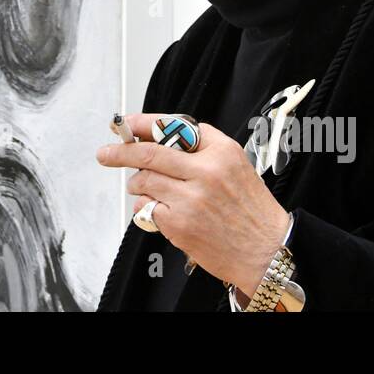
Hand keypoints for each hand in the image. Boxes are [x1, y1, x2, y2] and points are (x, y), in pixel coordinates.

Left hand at [96, 113, 289, 297]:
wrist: (268, 250)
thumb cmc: (252, 210)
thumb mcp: (237, 164)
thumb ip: (203, 147)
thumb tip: (161, 138)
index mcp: (221, 152)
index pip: (173, 128)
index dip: (142, 123)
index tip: (125, 124)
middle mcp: (205, 172)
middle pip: (149, 153)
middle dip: (120, 151)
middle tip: (105, 152)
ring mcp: (190, 199)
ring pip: (144, 181)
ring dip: (137, 184)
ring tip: (146, 188)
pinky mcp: (179, 224)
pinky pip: (146, 208)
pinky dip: (145, 207)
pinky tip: (159, 209)